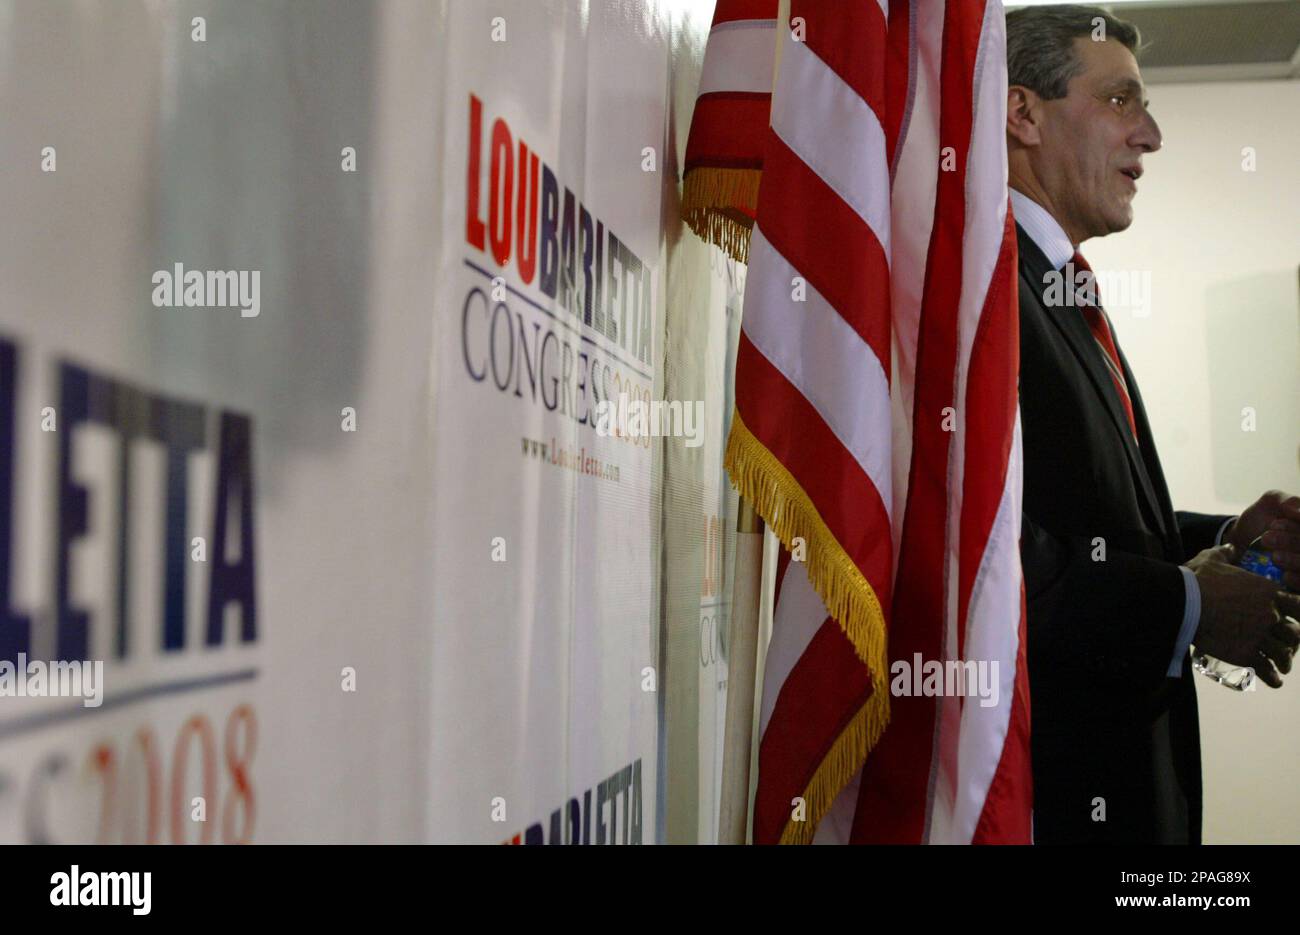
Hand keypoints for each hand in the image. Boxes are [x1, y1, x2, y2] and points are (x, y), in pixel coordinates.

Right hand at [1188, 543, 1299, 688]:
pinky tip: (1274, 681)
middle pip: (1294, 633)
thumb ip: (1226, 553)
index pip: (1299, 606)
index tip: (1294, 619)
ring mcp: (1260, 636)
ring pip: (1283, 654)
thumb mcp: (1212, 559)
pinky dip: (1273, 677)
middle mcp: (1270, 615)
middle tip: (1287, 645)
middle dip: (1292, 640)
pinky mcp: (1245, 653)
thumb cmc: (1198, 579)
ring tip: (1283, 667)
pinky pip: (1266, 670)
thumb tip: (1231, 547)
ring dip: (1285, 662)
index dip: (1299, 614)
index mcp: (1268, 592)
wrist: (1183, 602)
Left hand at [1225, 490, 1299, 589]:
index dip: (1295, 528)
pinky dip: (1298, 581)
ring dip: (1294, 561)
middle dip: (1292, 542)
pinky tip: (1285, 576)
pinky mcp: (1299, 582)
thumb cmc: (1261, 519)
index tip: (1274, 524)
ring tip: (1274, 556)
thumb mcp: (1272, 502)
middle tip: (1267, 538)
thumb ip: (1288, 501)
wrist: (1241, 541)